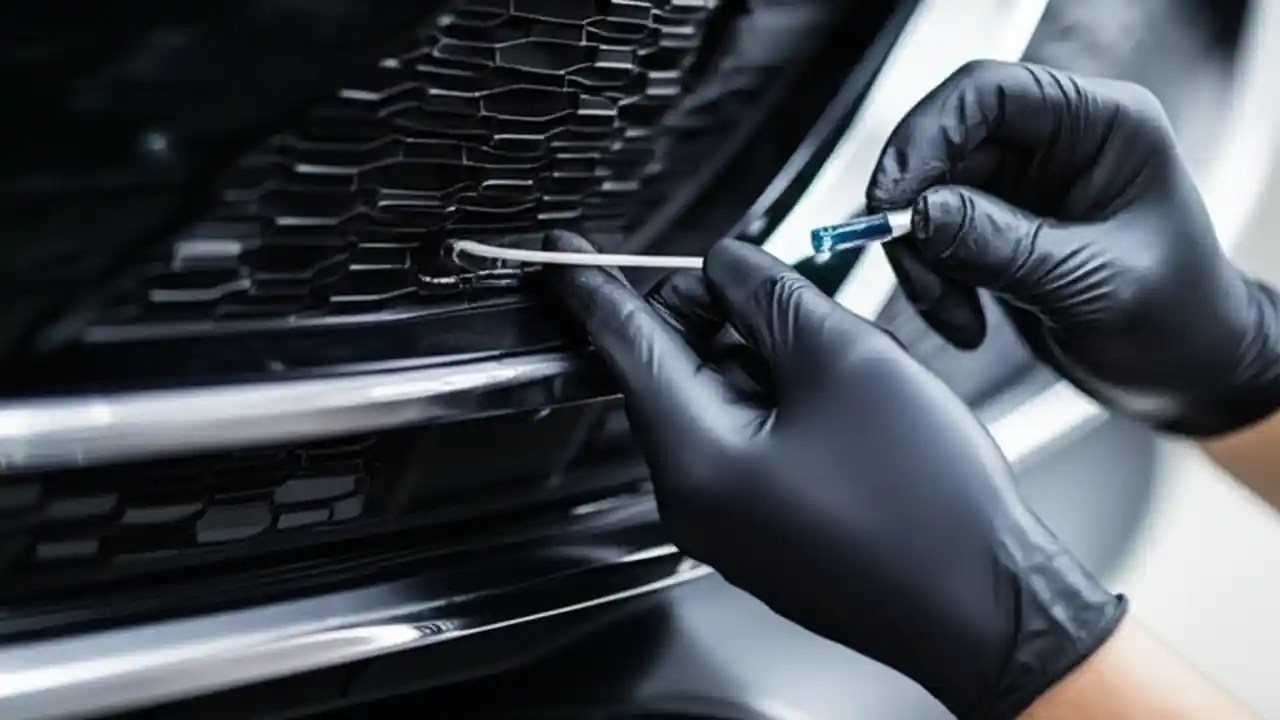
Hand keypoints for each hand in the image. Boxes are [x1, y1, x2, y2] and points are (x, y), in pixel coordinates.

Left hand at [544, 230, 1125, 719]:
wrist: (989, 612)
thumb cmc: (929, 508)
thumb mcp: (845, 363)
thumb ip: (769, 296)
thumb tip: (726, 266)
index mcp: (697, 456)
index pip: (623, 347)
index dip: (592, 287)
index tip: (563, 255)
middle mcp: (695, 499)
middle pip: (671, 370)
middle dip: (713, 317)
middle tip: (771, 287)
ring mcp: (728, 523)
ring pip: (715, 403)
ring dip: (758, 360)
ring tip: (834, 364)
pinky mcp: (763, 531)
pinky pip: (746, 443)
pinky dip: (777, 403)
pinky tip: (838, 404)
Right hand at [868, 60, 1279, 435]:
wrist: (1187, 376)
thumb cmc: (1180, 323)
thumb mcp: (1093, 285)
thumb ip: (1003, 247)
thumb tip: (919, 216)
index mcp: (1101, 125)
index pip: (990, 94)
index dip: (928, 136)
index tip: (894, 199)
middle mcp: (1056, 145)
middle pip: (943, 147)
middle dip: (915, 216)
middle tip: (916, 274)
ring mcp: (1022, 187)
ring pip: (926, 198)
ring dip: (921, 261)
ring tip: (953, 314)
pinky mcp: (995, 229)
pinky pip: (931, 240)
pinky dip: (931, 282)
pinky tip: (963, 320)